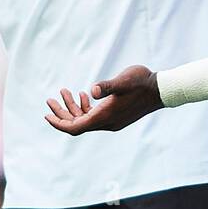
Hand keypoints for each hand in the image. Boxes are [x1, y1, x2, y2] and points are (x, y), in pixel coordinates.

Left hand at [43, 65, 163, 134]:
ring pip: (86, 119)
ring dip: (73, 108)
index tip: (46, 115)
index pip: (75, 127)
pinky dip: (85, 107)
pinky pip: (95, 116)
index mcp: (105, 117)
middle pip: (77, 124)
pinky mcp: (116, 115)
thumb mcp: (123, 81)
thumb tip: (93, 90)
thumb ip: (108, 86)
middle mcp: (107, 123)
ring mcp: (112, 120)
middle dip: (62, 114)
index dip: (59, 123)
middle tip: (50, 100)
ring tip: (63, 91)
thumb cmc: (142, 82)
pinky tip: (83, 95)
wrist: (161, 90)